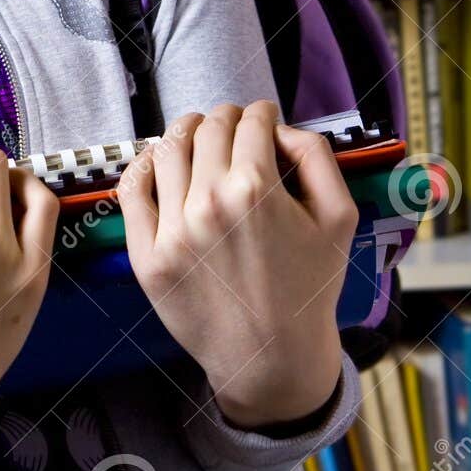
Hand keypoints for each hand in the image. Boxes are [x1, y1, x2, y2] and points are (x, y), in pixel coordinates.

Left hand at [115, 101, 357, 428]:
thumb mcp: (339, 217)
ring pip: (168, 149)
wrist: (272, 357)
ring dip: (187, 132)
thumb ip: (315, 157)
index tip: (263, 118)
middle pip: (209, 129)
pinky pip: (132, 189)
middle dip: (227, 118)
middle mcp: (208, 203)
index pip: (251, 122)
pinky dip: (144, 164)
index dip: (262, 113)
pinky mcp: (145, 254)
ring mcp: (171, 230)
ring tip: (198, 136)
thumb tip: (279, 127)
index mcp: (256, 189)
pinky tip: (160, 161)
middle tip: (235, 125)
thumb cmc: (309, 288)